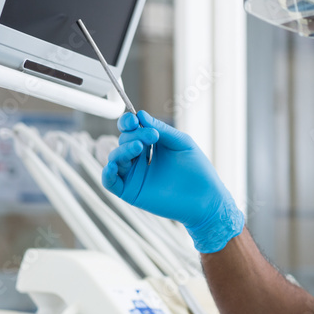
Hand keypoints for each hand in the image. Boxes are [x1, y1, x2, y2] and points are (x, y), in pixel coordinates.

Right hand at [102, 110, 244, 253]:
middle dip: (134, 135)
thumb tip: (140, 114)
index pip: (131, 130)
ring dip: (123, 149)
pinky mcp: (131, 192)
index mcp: (151, 146)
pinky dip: (107, 173)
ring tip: (139, 147)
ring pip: (115, 158)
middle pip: (123, 141)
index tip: (134, 119)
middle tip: (152, 136)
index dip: (128, 122)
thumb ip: (161, 129)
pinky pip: (110, 182)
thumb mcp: (181, 143)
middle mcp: (140, 160)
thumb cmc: (198, 171)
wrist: (206, 199)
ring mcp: (135, 176)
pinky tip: (113, 166)